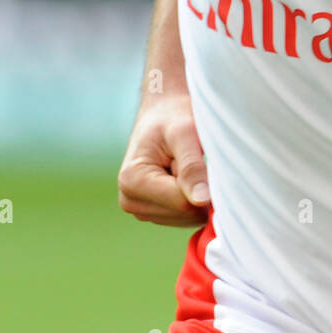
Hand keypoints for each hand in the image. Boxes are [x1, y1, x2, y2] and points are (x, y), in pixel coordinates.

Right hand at [117, 93, 210, 226]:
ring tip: (184, 166)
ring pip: (190, 218)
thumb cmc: (173, 117)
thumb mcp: (185, 133)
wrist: (163, 114)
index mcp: (132, 180)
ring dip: (197, 192)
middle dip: (198, 187)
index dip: (202, 182)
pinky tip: (185, 178)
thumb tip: (201, 201)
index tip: (195, 155)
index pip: (183, 202)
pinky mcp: (155, 214)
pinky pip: (189, 218)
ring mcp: (142, 210)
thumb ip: (192, 167)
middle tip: (189, 158)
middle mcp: (130, 201)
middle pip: (187, 213)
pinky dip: (195, 198)